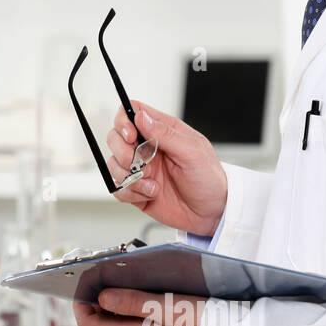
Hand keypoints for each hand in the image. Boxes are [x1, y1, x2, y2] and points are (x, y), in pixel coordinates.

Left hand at [73, 289, 204, 325]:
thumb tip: (102, 297)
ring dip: (114, 316)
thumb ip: (132, 302)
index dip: (81, 307)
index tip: (83, 290)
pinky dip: (131, 324)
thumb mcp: (167, 306)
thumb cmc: (205, 325)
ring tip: (123, 293)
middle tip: (101, 287)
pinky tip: (146, 309)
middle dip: (96, 310)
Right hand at [105, 100, 227, 235]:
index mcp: (163, 132)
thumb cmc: (209, 180)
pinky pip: (118, 189)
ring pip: (113, 164)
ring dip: (129, 177)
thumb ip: (166, 134)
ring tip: (152, 184)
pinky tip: (150, 194)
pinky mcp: (137, 190)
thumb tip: (142, 117)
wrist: (212, 213)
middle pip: (115, 138)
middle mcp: (148, 148)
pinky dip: (131, 193)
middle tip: (138, 164)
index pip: (132, 113)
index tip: (130, 136)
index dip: (124, 121)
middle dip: (122, 152)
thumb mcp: (193, 152)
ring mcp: (141, 169)